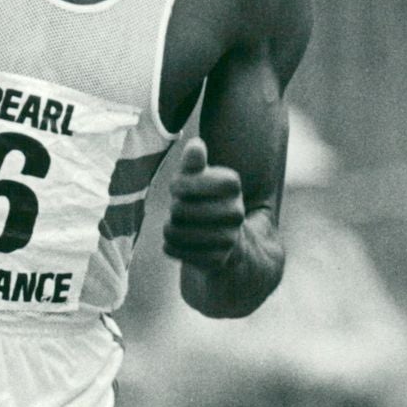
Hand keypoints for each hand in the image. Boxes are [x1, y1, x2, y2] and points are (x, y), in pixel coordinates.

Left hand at [163, 137, 245, 272]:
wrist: (229, 240)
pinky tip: (182, 243)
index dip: (177, 185)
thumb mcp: (198, 178)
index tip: (179, 187)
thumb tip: (195, 146)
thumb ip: (194, 162)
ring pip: (174, 232)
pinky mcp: (216, 261)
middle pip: (178, 209)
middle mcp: (236, 211)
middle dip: (174, 209)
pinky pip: (174, 250)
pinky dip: (171, 246)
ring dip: (170, 229)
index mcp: (232, 183)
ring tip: (180, 226)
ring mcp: (228, 238)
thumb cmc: (205, 200)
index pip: (186, 182)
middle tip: (181, 210)